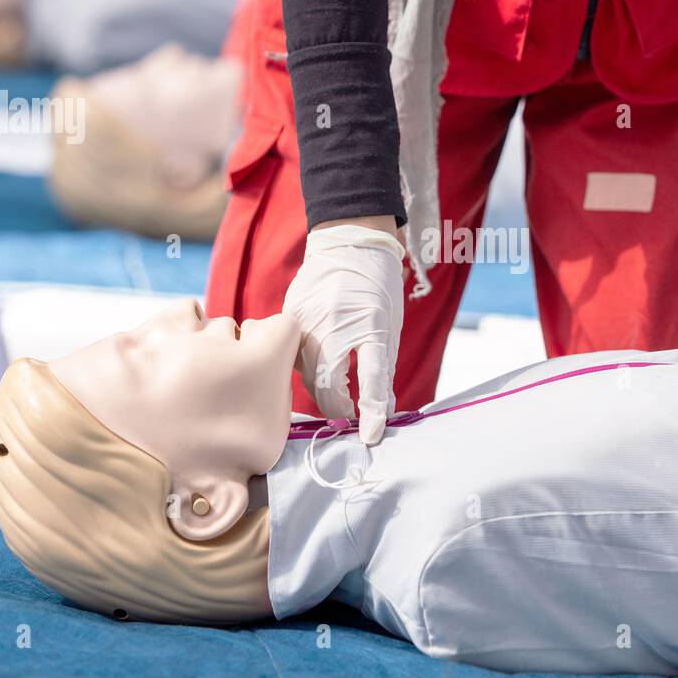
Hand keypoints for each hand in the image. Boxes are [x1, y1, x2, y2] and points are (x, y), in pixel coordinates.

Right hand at [282, 218, 404, 444]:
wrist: (349, 240)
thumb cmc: (376, 284)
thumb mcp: (389, 326)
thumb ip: (382, 370)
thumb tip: (381, 411)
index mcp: (369, 325)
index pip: (370, 381)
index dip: (370, 413)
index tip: (369, 437)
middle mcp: (333, 325)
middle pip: (327, 386)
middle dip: (339, 410)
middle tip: (349, 421)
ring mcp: (306, 321)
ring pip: (306, 374)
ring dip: (321, 392)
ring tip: (335, 402)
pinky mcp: (289, 318)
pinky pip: (292, 356)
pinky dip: (305, 370)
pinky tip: (315, 372)